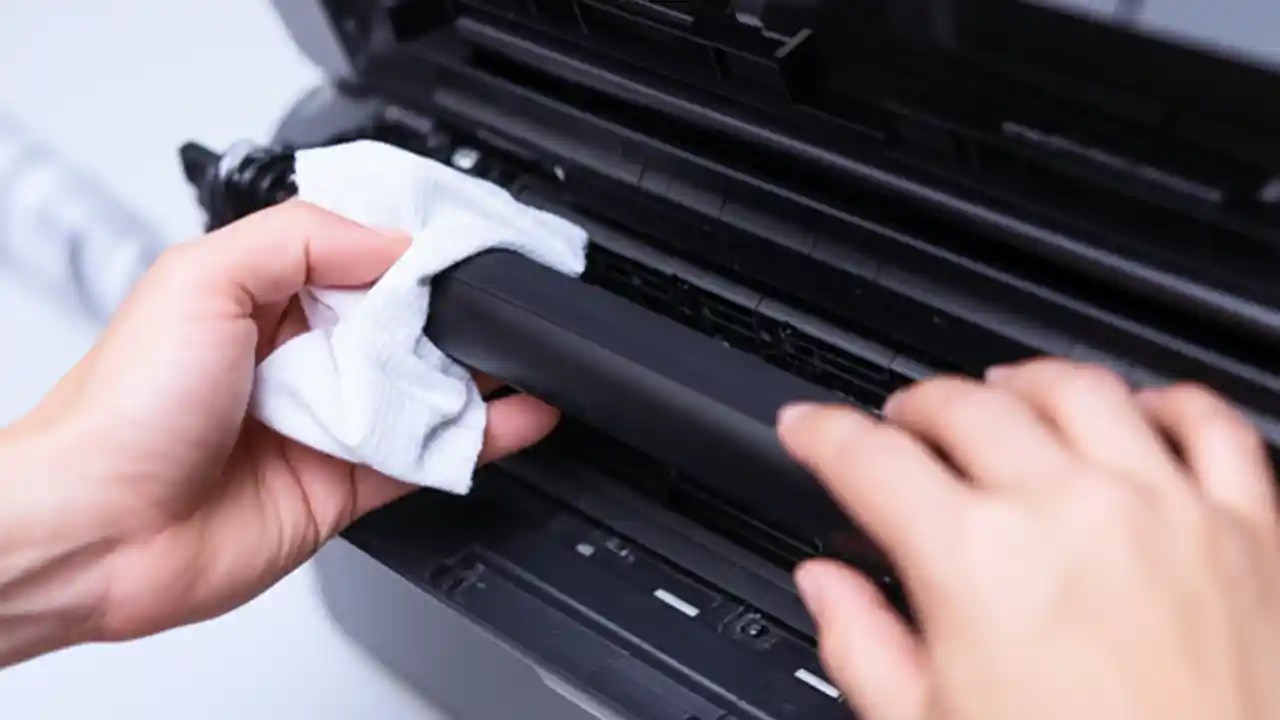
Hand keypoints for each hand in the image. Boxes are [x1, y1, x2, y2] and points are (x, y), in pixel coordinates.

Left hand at [0, 201, 558, 662]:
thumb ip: (302, 240)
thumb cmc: (122, 408)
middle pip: (404, 324)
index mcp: (265, 296)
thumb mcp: (203, 279)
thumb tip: (394, 242)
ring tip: (532, 354)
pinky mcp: (347, 484)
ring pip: (424, 391)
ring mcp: (327, 422)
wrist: (100, 531)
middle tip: (504, 302)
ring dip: (479, 375)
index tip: (467, 244)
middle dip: (455, 312)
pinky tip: (520, 418)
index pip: (362, 257)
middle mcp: (299, 357)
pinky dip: (479, 439)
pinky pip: (427, 457)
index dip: (415, 249)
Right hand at [779, 359, 1279, 719]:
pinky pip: (1210, 425)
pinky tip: (1140, 409)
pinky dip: (1169, 401)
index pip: (869, 458)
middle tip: (897, 423)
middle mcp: (1069, 510)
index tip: (809, 427)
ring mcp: (1166, 509)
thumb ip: (862, 646)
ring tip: (1002, 391)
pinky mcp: (1252, 529)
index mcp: (975, 560)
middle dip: (914, 405)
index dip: (823, 432)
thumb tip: (825, 586)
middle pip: (968, 407)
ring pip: (1081, 390)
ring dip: (1024, 382)